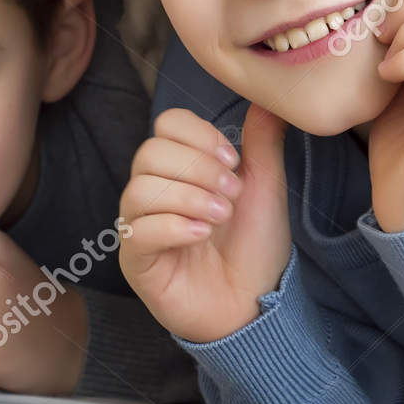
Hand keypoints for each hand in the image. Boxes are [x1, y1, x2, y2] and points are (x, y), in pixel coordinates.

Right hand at [117, 104, 290, 342]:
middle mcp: (153, 193)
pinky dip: (174, 227)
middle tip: (231, 194)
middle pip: (149, 153)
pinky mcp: (136, 262)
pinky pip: (138, 231)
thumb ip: (261, 141)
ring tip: (221, 217)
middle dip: (197, 168)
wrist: (256, 304)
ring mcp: (140, 227)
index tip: (233, 160)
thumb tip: (268, 99)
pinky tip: (202, 236)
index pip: (166, 124)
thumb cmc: (255, 246)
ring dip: (188, 198)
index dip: (199, 135)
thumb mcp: (264, 186)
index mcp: (180, 169)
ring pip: (139, 189)